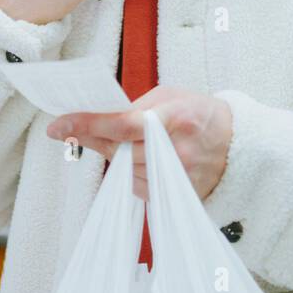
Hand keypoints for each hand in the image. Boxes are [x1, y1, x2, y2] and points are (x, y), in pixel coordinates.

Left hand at [47, 86, 232, 201]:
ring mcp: (175, 178)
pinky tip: (143, 158)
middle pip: (116, 150)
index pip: (122, 124)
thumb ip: (135, 107)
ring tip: (130, 141)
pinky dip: (130, 171)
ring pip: (121, 170)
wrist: (236, 145)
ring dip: (115, 155)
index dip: (87, 125)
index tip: (57, 125)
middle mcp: (175, 152)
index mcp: (174, 118)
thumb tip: (96, 120)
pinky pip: (135, 186)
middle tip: (71, 128)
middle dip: (92, 137)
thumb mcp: (170, 96)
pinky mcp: (173, 196)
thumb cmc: (198, 113)